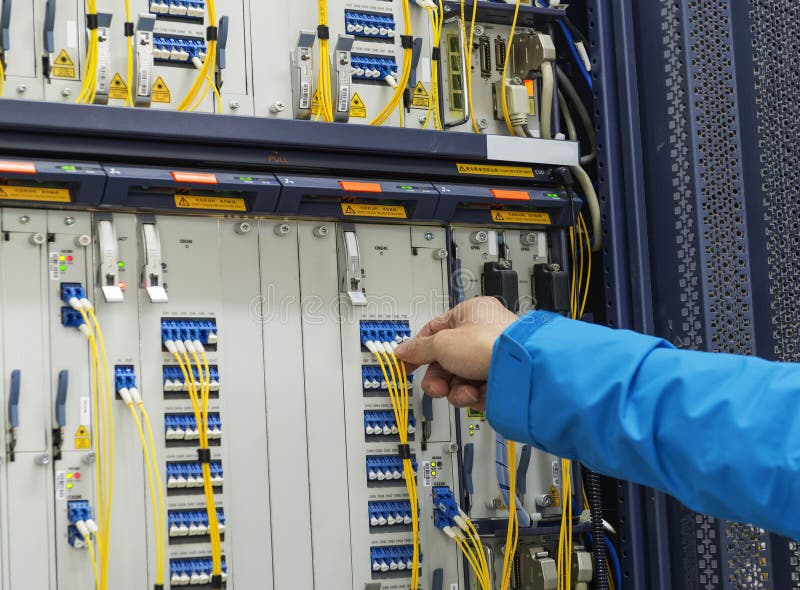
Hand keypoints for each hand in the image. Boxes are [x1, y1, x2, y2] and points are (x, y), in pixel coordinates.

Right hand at [395, 297, 517, 410]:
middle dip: (439, 378)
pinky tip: (477, 394)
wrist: (521, 371)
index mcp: (470, 313)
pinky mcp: (499, 379)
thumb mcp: (443, 343)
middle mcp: (482, 334)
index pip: (434, 330)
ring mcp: (491, 357)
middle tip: (436, 387)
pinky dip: (473, 396)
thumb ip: (419, 349)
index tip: (406, 364)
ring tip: (464, 391)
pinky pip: (475, 390)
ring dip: (456, 389)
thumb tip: (402, 351)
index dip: (418, 349)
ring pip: (459, 379)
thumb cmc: (491, 344)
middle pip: (446, 360)